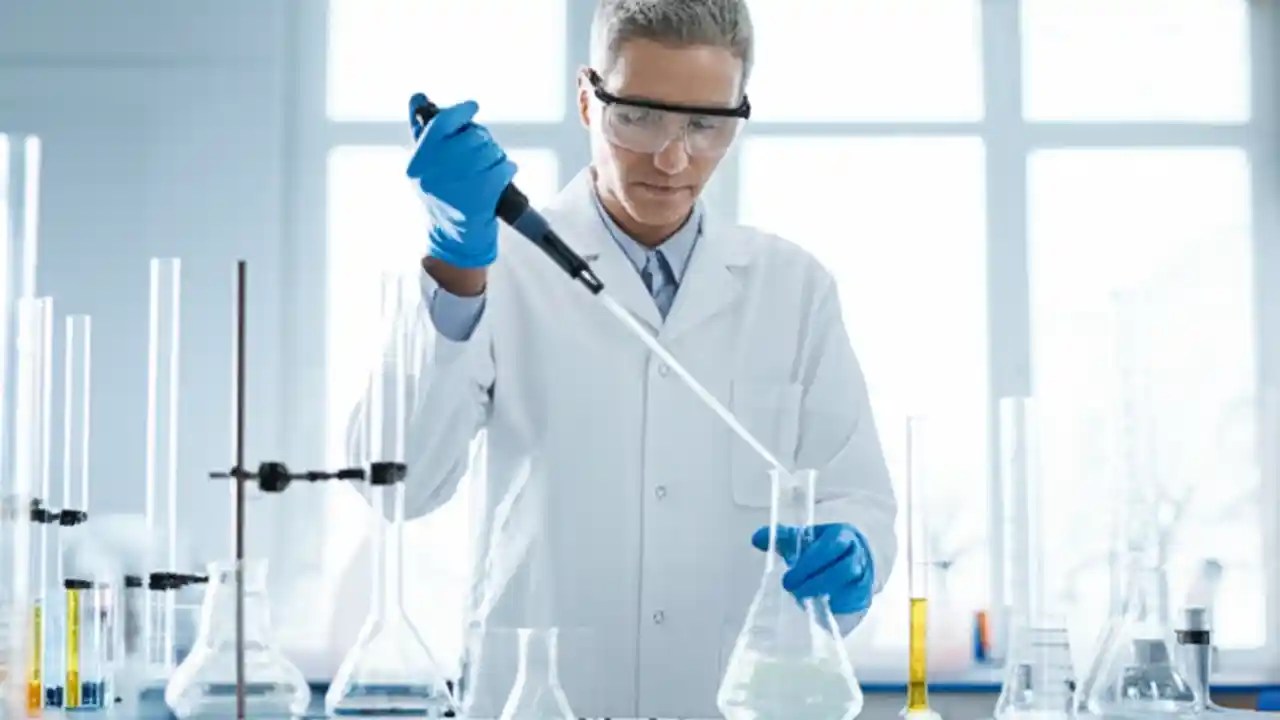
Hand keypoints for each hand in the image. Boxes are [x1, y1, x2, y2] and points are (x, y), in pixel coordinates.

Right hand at [406, 94, 517, 268]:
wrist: (455, 242)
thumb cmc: (444, 200)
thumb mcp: (426, 169)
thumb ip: (424, 134)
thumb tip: (417, 97)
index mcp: (418, 164)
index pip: (439, 125)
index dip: (459, 112)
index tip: (472, 107)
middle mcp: (433, 175)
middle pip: (469, 137)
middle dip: (482, 140)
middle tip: (485, 151)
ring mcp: (455, 187)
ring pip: (487, 151)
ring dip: (496, 155)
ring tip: (494, 165)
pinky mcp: (479, 198)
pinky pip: (501, 169)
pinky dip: (507, 168)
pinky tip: (505, 173)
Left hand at [751, 523, 874, 614]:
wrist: (852, 563)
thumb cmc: (823, 551)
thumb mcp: (805, 541)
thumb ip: (783, 538)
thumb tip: (757, 538)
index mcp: (843, 535)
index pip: (831, 545)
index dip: (810, 561)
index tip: (789, 575)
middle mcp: (857, 554)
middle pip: (842, 568)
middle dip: (815, 580)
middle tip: (791, 588)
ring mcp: (863, 576)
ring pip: (849, 586)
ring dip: (823, 593)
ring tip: (801, 599)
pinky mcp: (864, 596)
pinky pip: (852, 603)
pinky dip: (834, 607)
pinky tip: (816, 609)